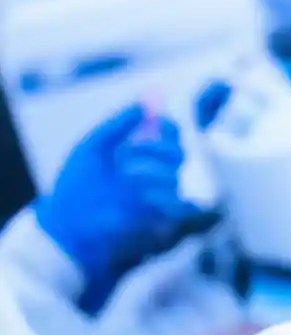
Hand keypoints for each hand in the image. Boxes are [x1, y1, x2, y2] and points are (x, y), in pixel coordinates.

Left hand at [35, 104, 217, 312]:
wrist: (68, 229)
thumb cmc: (75, 189)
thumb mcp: (91, 149)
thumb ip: (116, 125)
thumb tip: (143, 104)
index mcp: (139, 154)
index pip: (168, 134)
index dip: (167, 126)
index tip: (159, 121)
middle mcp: (153, 174)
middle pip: (177, 153)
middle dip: (158, 149)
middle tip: (132, 150)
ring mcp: (160, 199)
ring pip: (173, 177)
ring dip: (151, 172)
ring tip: (126, 177)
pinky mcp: (164, 223)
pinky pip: (179, 205)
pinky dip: (162, 196)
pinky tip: (142, 195)